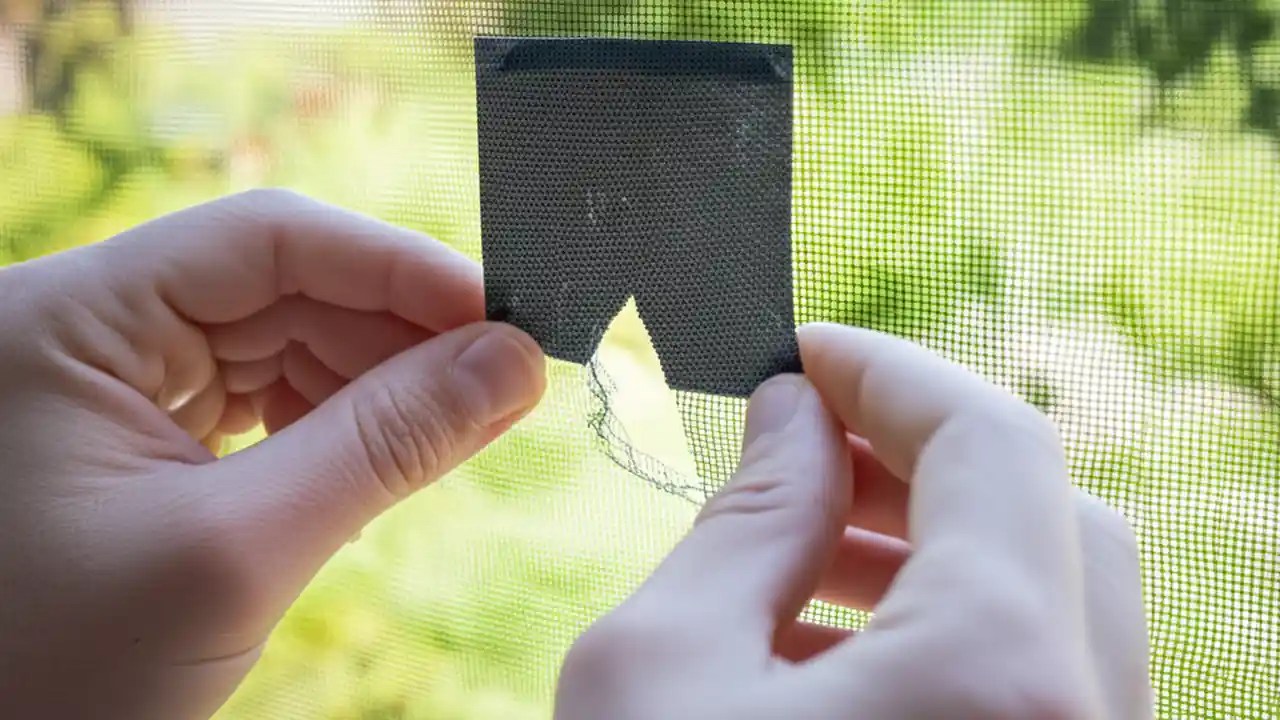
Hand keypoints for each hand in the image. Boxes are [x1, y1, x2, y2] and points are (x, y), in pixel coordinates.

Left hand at [0, 190, 545, 718]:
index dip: (399, 268)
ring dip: (374, 385)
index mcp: (67, 317)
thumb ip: (384, 444)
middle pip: (282, 287)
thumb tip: (512, 363)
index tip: (503, 319)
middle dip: (398, 338)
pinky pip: (259, 395)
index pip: (267, 239)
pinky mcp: (134, 431)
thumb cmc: (57, 670)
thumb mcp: (237, 551)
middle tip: (501, 389)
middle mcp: (83, 326)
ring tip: (448, 436)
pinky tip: (376, 466)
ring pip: (280, 340)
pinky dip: (331, 427)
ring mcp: (107, 378)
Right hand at [556, 323, 1151, 719]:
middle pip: (1047, 515)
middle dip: (915, 457)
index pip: (990, 441)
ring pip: (1052, 610)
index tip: (798, 358)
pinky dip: (949, 639)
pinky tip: (829, 654)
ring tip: (802, 553)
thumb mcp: (659, 664)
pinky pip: (1037, 691)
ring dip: (932, 549)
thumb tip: (792, 414)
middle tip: (802, 444)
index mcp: (998, 671)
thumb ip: (749, 516)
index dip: (885, 372)